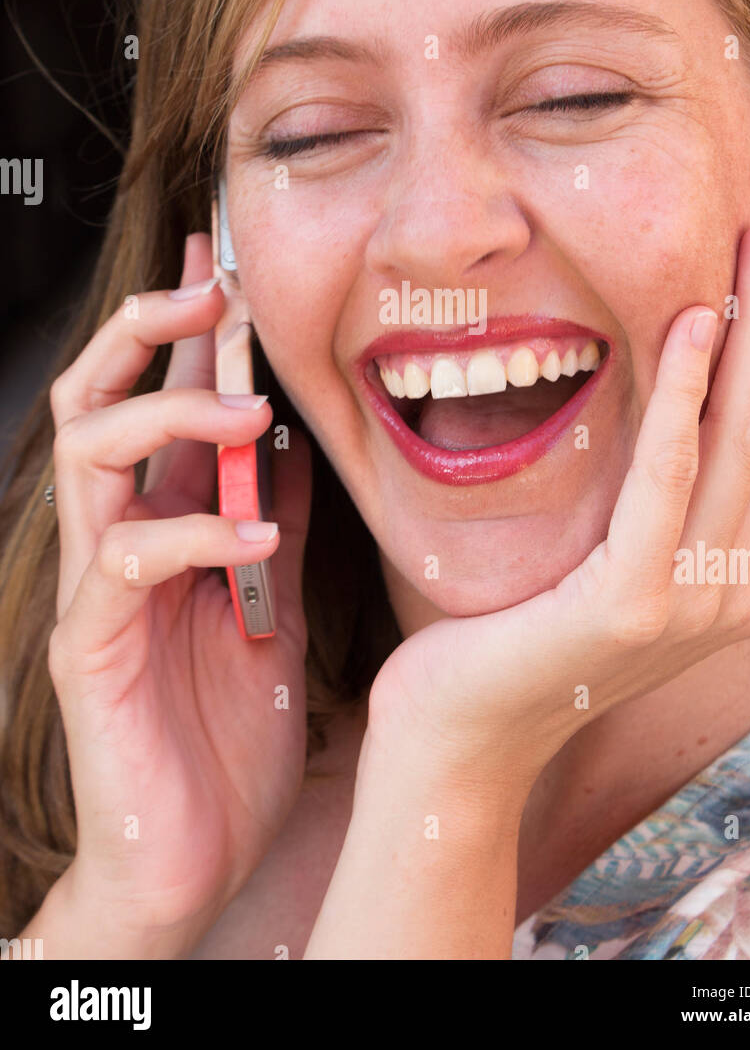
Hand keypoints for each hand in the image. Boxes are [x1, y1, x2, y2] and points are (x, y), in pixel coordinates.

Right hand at [44, 233, 310, 953]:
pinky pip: (126, 564)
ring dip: (164, 413)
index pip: (151, 396)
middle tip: (210, 290)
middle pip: (89, 398)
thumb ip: (276, 526)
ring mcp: (93, 591)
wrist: (196, 855)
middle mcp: (115, 540)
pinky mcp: (87, 648)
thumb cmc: (231, 732)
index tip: (221, 257)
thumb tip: (299, 445)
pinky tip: (257, 534)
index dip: (179, 324)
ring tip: (243, 409)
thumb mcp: (276, 607)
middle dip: (143, 329)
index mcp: (159, 522)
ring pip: (88, 457)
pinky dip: (195, 534)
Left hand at [366, 192, 749, 798]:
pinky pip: (667, 475)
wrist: (459, 731)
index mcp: (739, 572)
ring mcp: (696, 600)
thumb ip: (663, 490)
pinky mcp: (634, 604)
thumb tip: (685, 387)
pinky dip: (685, 393)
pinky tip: (696, 318)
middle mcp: (738, 587)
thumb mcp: (612, 553)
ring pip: (743, 433)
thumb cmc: (518, 629)